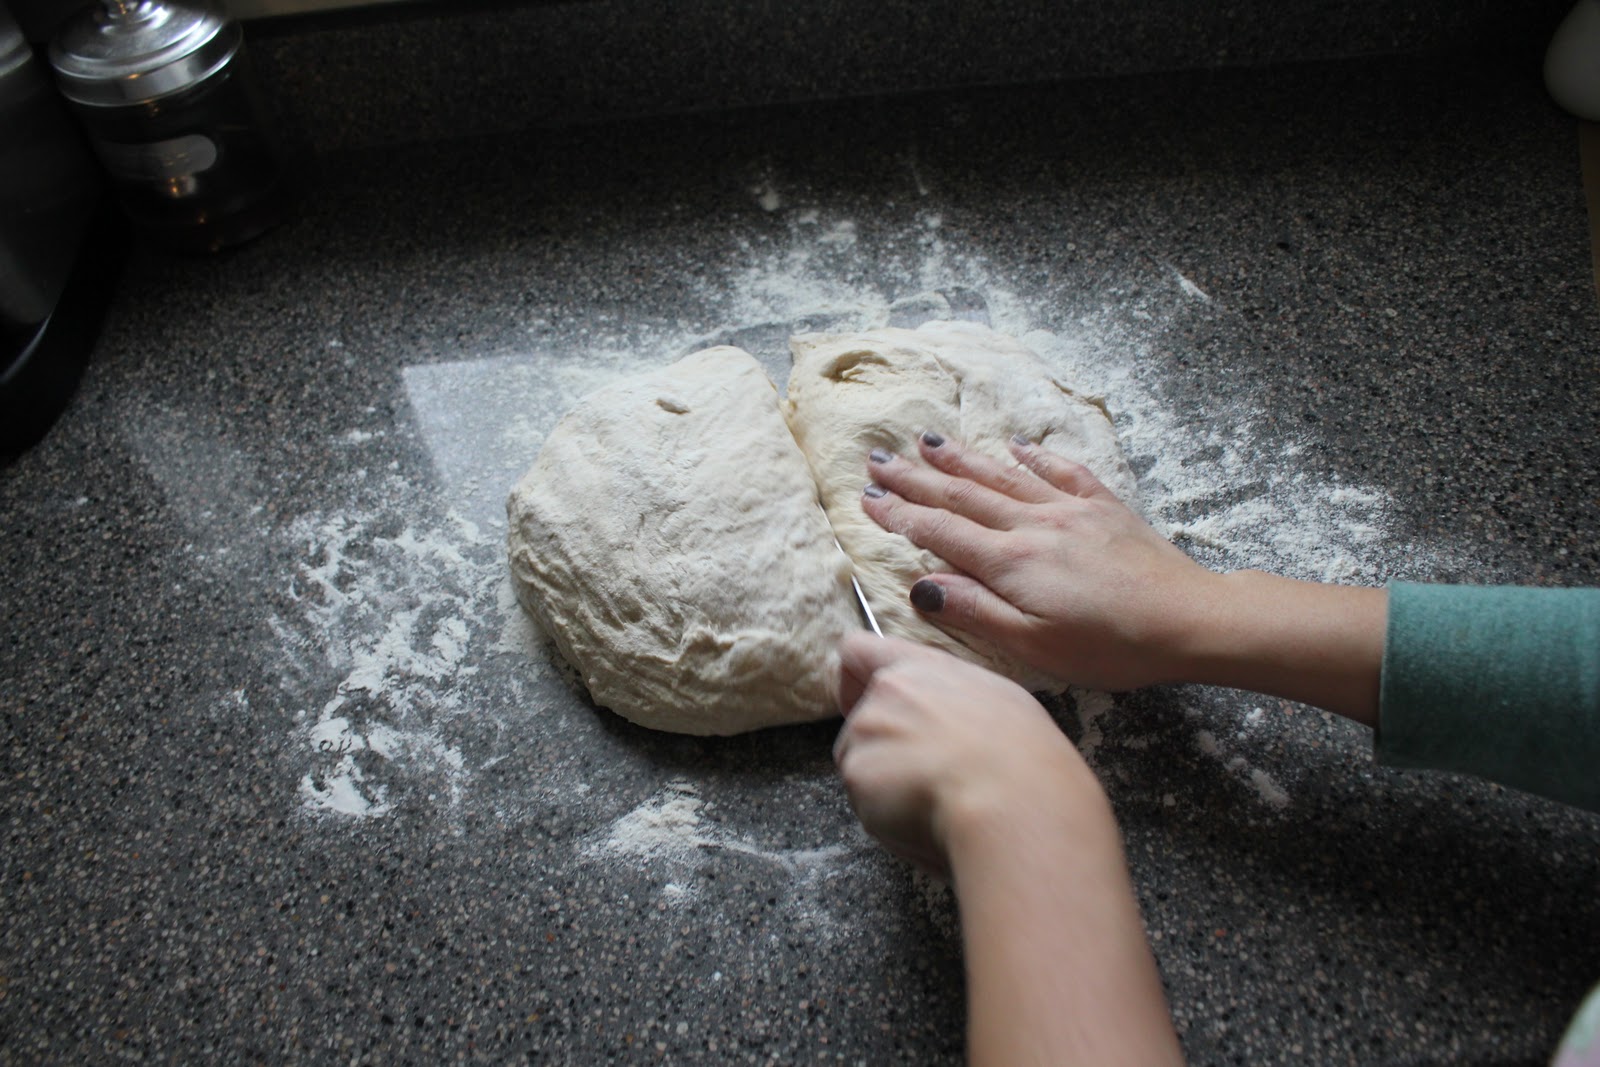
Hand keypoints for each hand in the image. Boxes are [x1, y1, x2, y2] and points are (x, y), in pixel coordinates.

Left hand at [832, 632, 1102, 876]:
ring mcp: (863, 733)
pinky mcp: (855, 776)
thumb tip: (943, 716)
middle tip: (923, 775)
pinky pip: (863, 803)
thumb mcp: (997, 699)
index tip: (865, 700)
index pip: (857, 650)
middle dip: (881, 749)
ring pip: (860, 765)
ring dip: (884, 786)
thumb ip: (950, 695)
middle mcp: (884, 692)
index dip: (854, 679)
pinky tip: (926, 820)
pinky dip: (887, 818)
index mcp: (920, 667)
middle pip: (859, 722)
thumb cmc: (1022, 754)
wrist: (1009, 800)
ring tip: (935, 801)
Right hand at [862, 432, 1218, 690]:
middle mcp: (1034, 525)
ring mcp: (1070, 511)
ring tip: (926, 441)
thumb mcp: (1036, 647)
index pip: (940, 532)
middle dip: (916, 478)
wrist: (1190, 620)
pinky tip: (1016, 445)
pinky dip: (1033, 456)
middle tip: (877, 459)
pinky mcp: (1104, 508)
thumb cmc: (1113, 646)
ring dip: (961, 459)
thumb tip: (922, 584)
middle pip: (963, 495)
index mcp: (1011, 563)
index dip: (900, 516)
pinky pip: (1060, 471)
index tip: (866, 500)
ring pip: (1003, 476)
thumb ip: (976, 612)